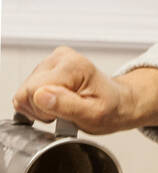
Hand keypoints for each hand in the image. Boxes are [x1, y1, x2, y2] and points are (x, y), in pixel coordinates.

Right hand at [13, 46, 137, 133]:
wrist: (118, 102)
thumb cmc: (110, 108)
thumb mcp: (93, 115)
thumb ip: (66, 105)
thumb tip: (40, 96)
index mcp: (73, 66)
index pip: (34, 91)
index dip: (43, 110)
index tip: (62, 114)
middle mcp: (61, 57)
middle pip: (26, 90)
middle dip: (40, 109)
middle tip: (63, 112)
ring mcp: (52, 60)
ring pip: (24, 91)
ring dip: (40, 106)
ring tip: (62, 108)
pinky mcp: (46, 67)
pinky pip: (26, 90)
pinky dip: (37, 102)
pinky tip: (55, 103)